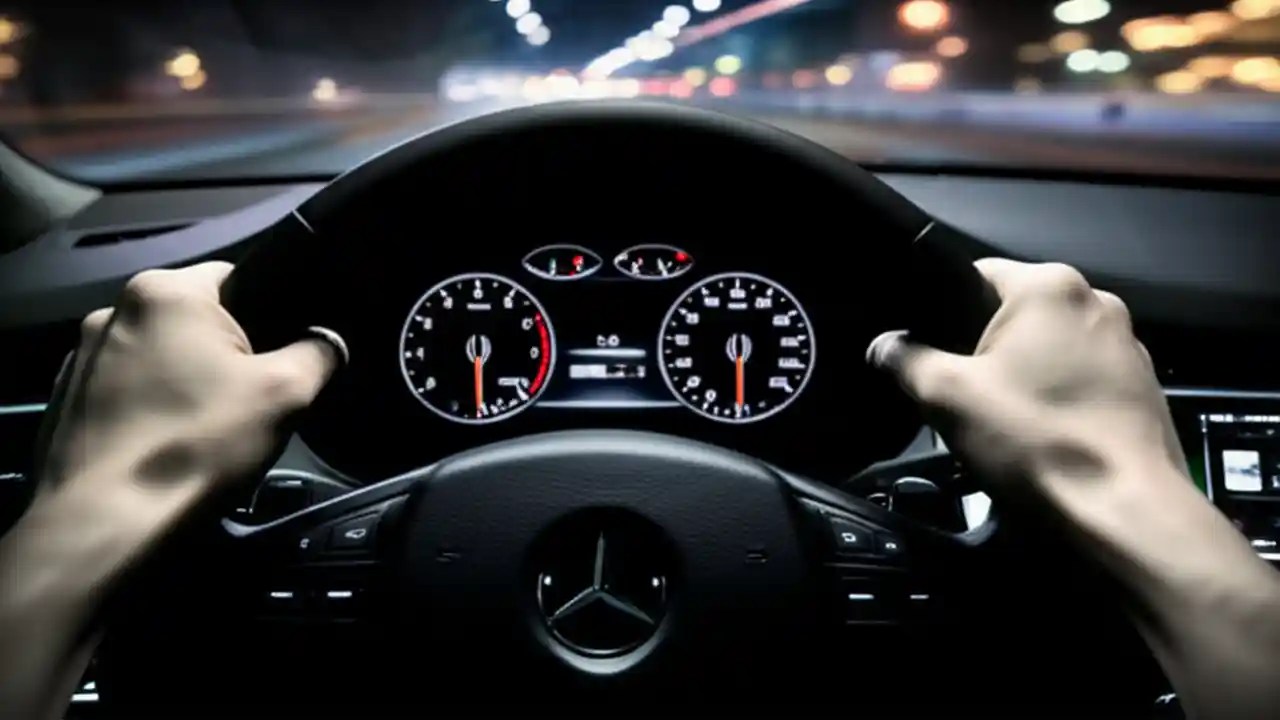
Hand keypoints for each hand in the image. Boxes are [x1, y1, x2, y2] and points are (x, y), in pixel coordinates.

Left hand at [0, 261, 338, 719]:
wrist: (104, 524)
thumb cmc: (197, 446)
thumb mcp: (286, 396)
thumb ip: (319, 353)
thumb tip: (328, 341)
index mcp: (166, 291)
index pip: (239, 278)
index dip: (272, 317)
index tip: (282, 361)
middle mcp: (113, 310)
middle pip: (196, 322)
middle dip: (225, 356)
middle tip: (250, 404)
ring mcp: (81, 357)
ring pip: (160, 359)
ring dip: (184, 384)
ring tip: (206, 433)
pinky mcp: (66, 402)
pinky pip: (127, 392)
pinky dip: (150, 411)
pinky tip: (165, 448)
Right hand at [869, 258, 1185, 507]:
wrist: (1125, 511)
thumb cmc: (1035, 441)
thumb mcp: (947, 398)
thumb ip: (905, 361)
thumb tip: (883, 346)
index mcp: (1049, 285)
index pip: (973, 274)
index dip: (938, 312)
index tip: (924, 354)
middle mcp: (1096, 300)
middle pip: (1013, 313)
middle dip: (982, 348)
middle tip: (958, 395)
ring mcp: (1127, 343)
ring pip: (1049, 348)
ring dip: (1022, 374)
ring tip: (1001, 421)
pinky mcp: (1143, 386)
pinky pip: (1082, 377)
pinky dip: (1057, 397)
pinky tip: (1043, 436)